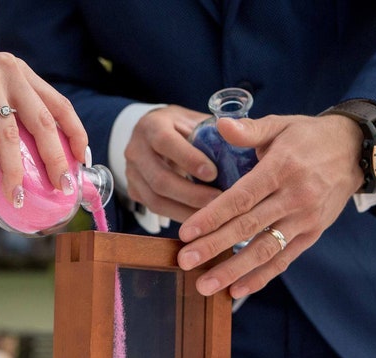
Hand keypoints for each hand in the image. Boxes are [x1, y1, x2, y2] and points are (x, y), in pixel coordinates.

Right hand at [0, 46, 88, 201]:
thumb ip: (8, 116)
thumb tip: (29, 163)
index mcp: (22, 75)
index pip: (60, 105)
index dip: (75, 134)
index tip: (82, 161)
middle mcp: (12, 72)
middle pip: (43, 124)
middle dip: (55, 160)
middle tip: (62, 187)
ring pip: (12, 136)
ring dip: (16, 172)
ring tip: (17, 196)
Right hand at [124, 105, 220, 221]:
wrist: (153, 136)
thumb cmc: (182, 128)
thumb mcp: (195, 120)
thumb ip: (213, 131)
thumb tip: (243, 141)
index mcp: (151, 126)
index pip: (165, 142)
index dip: (189, 159)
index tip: (213, 173)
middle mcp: (135, 151)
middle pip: (160, 179)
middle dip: (191, 193)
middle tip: (218, 201)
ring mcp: (131, 174)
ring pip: (156, 200)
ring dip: (186, 211)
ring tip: (212, 215)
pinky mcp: (134, 193)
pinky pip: (156, 210)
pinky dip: (180, 216)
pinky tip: (200, 219)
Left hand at [177, 114, 363, 296]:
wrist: (355, 151)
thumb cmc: (308, 138)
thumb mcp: (281, 125)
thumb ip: (249, 130)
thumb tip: (220, 125)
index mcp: (281, 169)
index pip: (240, 198)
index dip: (211, 216)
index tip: (185, 232)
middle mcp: (294, 197)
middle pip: (247, 227)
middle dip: (213, 247)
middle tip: (185, 262)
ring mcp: (305, 220)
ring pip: (264, 250)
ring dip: (233, 271)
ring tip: (204, 286)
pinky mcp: (312, 235)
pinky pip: (283, 260)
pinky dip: (260, 277)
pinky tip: (236, 291)